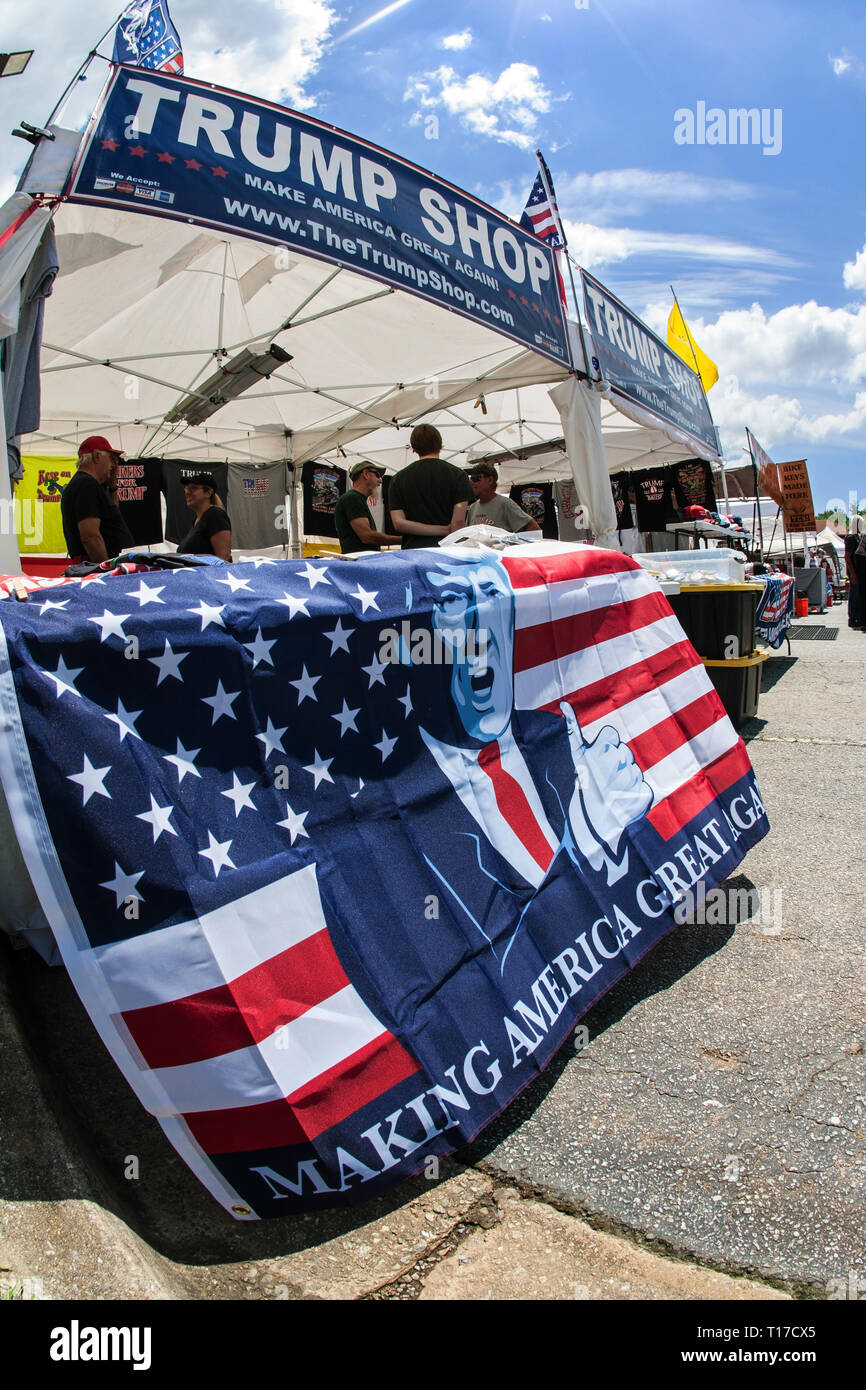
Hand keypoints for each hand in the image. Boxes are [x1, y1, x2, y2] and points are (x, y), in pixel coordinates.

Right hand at [561, 700, 651, 864]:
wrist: (590, 828)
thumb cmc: (581, 789)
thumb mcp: (575, 757)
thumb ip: (572, 728)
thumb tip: (564, 702)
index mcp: (600, 750)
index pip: (611, 735)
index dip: (605, 748)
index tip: (597, 762)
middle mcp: (616, 761)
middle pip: (624, 752)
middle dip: (616, 764)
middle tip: (603, 781)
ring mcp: (631, 777)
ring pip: (634, 768)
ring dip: (626, 779)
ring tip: (612, 793)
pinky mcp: (644, 793)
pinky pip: (644, 785)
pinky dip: (636, 794)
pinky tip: (623, 802)